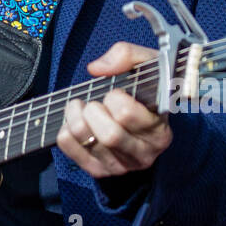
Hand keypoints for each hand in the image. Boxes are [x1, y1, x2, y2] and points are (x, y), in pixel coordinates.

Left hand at [56, 42, 170, 178]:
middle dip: (93, 110)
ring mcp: (122, 166)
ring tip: (81, 107)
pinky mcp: (101, 171)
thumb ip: (127, 55)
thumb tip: (97, 68)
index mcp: (160, 131)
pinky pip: (71, 151)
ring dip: (76, 117)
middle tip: (95, 101)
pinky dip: (65, 132)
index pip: (127, 115)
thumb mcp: (146, 64)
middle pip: (108, 134)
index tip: (116, 93)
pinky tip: (74, 122)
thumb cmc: (145, 88)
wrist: (139, 113)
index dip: (115, 98)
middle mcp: (145, 154)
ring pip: (88, 141)